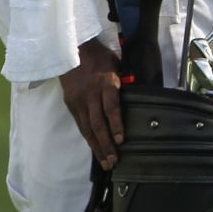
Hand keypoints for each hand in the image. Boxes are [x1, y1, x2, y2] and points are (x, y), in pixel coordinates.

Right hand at [59, 38, 123, 168]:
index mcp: (105, 83)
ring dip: (97, 146)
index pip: (111, 108)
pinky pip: (80, 124)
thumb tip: (142, 95)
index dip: (116, 125)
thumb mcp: (117, 64)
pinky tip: (95, 148)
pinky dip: (88, 138)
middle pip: (98, 123)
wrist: (71, 50)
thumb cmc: (100, 57)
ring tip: (105, 161)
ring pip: (87, 128)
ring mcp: (78, 101)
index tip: (121, 140)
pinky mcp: (70, 104)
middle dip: (106, 144)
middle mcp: (90, 95)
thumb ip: (126, 81)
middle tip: (114, 160)